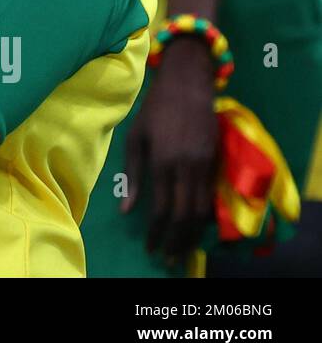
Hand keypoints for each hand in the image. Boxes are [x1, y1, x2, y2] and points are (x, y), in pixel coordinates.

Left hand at [123, 36, 219, 262]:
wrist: (188, 84)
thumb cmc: (154, 109)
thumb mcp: (135, 137)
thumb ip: (132, 175)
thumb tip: (126, 210)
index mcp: (163, 161)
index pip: (161, 208)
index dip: (157, 232)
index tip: (151, 248)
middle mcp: (187, 167)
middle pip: (185, 216)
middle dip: (176, 240)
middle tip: (168, 258)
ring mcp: (205, 165)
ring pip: (202, 210)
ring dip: (192, 234)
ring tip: (181, 250)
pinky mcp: (217, 161)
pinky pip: (212, 198)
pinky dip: (204, 217)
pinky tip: (195, 227)